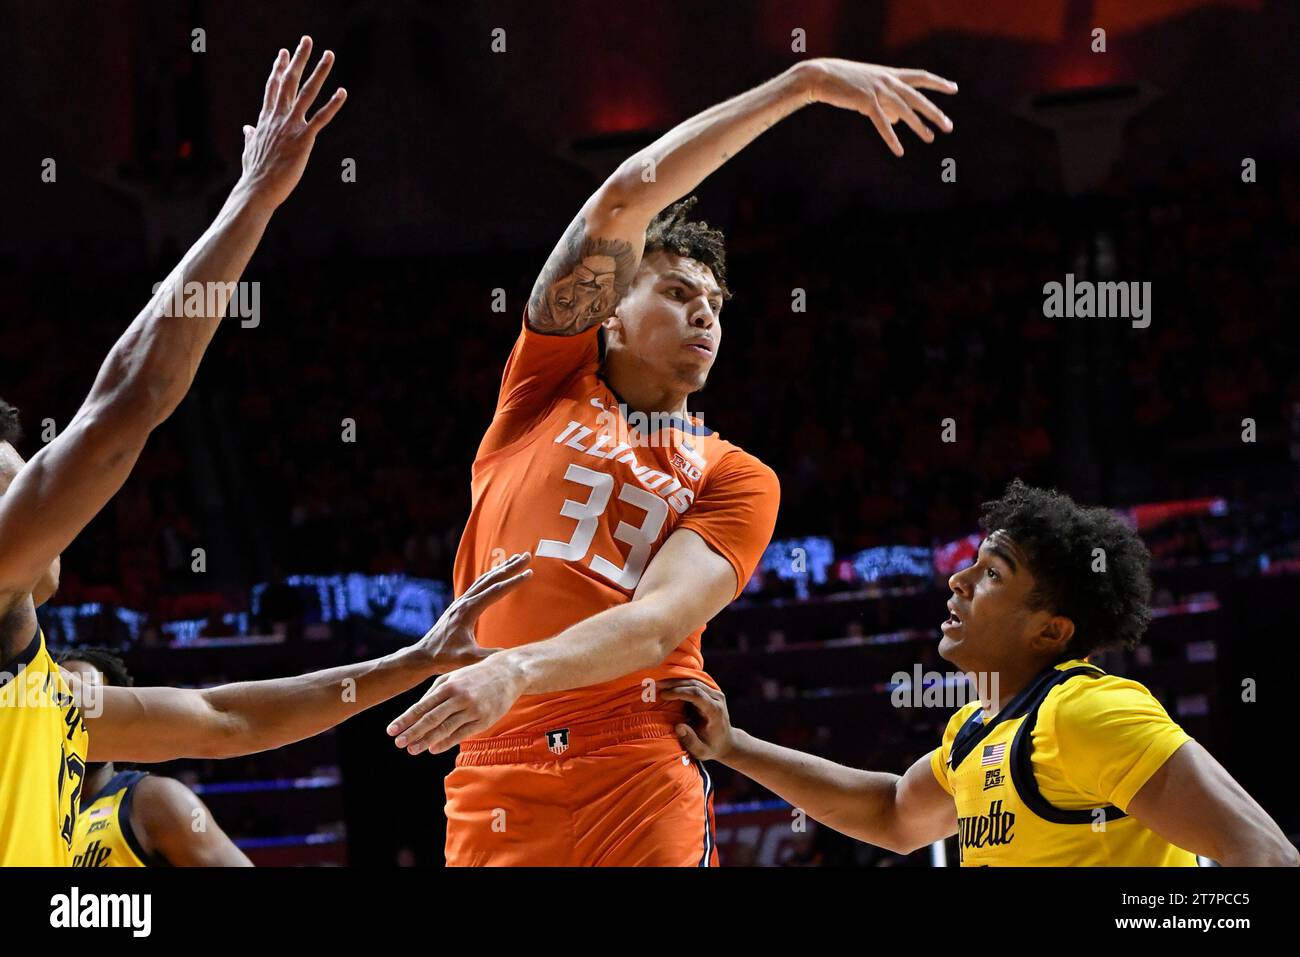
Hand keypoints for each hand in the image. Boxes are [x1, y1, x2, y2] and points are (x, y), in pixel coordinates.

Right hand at [237, 36, 346, 210]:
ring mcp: (290, 126)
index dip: (279, 68)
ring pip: (306, 93)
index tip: (283, 52)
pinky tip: (343, 92)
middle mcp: (278, 117)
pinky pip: (321, 118)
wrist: (257, 189)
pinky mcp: (303, 140)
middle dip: (298, 59)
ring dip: (319, 72)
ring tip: (329, 54)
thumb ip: (250, 136)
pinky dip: (333, 105)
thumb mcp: (249, 149)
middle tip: (307, 40)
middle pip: (288, 81)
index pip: (273, 87)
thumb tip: (246, 129)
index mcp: (266, 119)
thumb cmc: (254, 173)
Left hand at [388, 652, 525, 754]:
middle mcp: (459, 696)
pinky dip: (446, 742)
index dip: (405, 719)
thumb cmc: (476, 676)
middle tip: (398, 743)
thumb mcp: (454, 677)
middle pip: (431, 718)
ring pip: (445, 727)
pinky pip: (462, 733)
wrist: (508, 672)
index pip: (422, 706)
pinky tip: (433, 749)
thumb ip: (435, 692)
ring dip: (426, 740)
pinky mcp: (484, 719)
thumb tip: (417, 710)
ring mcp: (472, 708)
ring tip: (412, 750)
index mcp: (448, 685)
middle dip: (412, 732)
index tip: (391, 730)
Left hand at [415, 552, 532, 671]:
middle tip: (526, 556)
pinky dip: (490, 577)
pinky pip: (478, 586)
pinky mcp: (459, 606)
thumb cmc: (444, 657)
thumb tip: (512, 654)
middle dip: (510, 566)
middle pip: (491, 579)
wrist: (423, 656)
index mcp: (468, 610)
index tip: (530, 572)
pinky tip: (495, 575)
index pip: (496, 591)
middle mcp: (464, 601)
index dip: (514, 581)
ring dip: (501, 569)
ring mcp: (461, 602)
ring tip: (515, 559)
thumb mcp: (468, 658)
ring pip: (484, 580)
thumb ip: (490, 655)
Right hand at [657, 678, 738, 761]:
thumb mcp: (702, 751)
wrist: (726, 741)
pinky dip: (680, 682)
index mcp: (715, 711)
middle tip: (655, 685)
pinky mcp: (710, 691)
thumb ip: (691, 741)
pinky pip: (694, 682)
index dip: (679, 692)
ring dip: (675, 680)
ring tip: (658, 683)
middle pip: (694, 684)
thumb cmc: (711, 747)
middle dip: (673, 683)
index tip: (664, 694)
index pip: (697, 694)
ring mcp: (714, 692)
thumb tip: (678, 727)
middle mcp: (717, 698)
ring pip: (693, 680)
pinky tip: (667, 683)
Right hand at [798, 58, 956, 156]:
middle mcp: (888, 80)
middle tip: (948, 126)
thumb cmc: (843, 83)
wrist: (821, 76)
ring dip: (918, 126)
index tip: (954, 88)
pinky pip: (882, 124)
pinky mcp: (866, 102)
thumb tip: (898, 119)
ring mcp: (878, 90)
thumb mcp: (868, 90)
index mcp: (890, 74)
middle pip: (918, 97)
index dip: (938, 83)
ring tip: (930, 138)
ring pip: (904, 110)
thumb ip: (886, 103)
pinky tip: (899, 151)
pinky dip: (891, 138)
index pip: (921, 77)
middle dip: (934, 112)